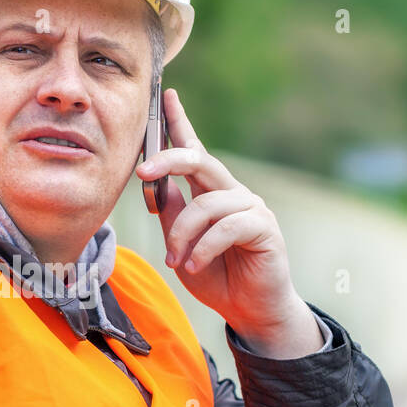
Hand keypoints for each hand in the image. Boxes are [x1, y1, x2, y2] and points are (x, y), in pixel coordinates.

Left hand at [135, 88, 320, 356]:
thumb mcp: (181, 244)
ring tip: (176, 261)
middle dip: (168, 160)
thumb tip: (153, 186)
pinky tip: (195, 265)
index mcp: (210, 192)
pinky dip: (204, 247)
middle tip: (142, 172)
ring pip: (206, 204)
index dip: (180, 122)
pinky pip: (227, 227)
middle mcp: (232, 192)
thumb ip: (171, 215)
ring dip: (182, 235)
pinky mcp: (265, 227)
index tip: (166, 95)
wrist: (249, 310)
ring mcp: (251, 207)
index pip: (194, 150)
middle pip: (200, 160)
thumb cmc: (215, 276)